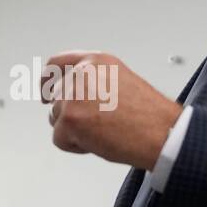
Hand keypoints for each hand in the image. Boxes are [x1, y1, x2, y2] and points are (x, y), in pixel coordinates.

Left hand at [41, 51, 182, 169]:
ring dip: (74, 130)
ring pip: (55, 119)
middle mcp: (81, 74)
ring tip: (104, 129)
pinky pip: (59, 139)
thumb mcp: (117, 81)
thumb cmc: (146, 113)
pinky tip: (99, 141)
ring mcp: (72, 96)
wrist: (162, 132)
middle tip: (98, 123)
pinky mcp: (69, 119)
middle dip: (70, 114)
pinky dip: (75, 146)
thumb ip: (90, 81)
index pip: (56, 64)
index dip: (47, 80)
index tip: (44, 92)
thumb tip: (65, 92)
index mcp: (95, 61)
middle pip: (55, 98)